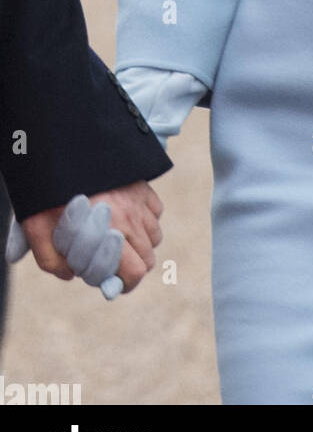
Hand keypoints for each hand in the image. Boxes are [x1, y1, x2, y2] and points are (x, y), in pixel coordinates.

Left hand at [6, 181, 162, 294]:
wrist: (63, 147)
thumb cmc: (49, 192)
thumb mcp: (36, 229)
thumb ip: (51, 261)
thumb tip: (71, 275)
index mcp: (108, 231)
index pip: (135, 271)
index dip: (126, 284)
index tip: (114, 283)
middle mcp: (130, 216)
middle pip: (148, 258)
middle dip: (131, 267)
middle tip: (112, 263)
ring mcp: (139, 199)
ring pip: (154, 236)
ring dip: (140, 244)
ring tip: (118, 239)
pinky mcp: (143, 184)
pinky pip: (156, 212)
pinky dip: (147, 220)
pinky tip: (126, 216)